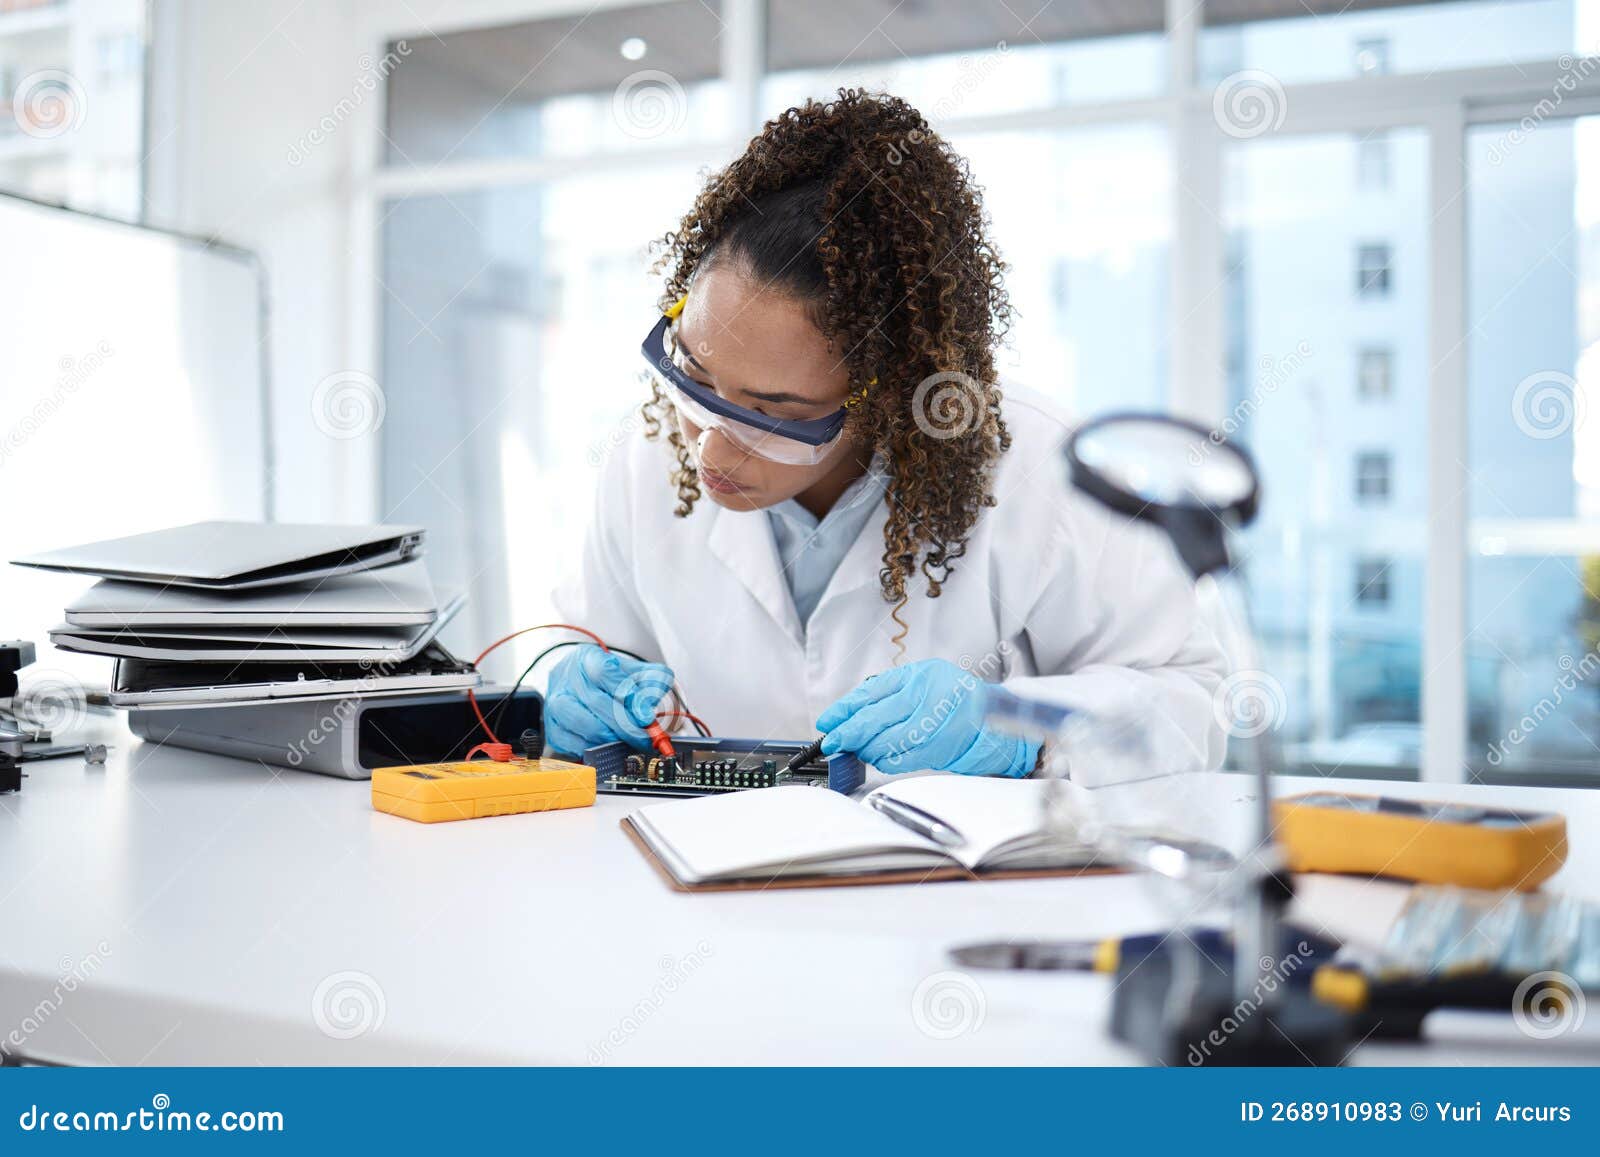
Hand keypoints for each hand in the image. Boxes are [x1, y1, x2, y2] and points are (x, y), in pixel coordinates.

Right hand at [544, 645, 673, 755]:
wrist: (582, 687)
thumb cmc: (609, 681)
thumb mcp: (634, 672)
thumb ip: (652, 680)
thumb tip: (651, 702)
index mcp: (587, 658)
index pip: (605, 671)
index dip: (628, 694)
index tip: (645, 715)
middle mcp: (567, 678)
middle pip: (595, 701)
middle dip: (625, 724)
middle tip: (644, 738)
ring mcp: (555, 703)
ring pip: (580, 722)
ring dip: (609, 738)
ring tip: (628, 743)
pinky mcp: (552, 728)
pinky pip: (570, 743)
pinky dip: (593, 749)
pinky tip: (609, 749)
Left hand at [816, 659, 1039, 777]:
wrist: (994, 718)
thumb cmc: (954, 698)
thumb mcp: (922, 682)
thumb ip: (890, 694)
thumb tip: (850, 716)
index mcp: (917, 676)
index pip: (870, 693)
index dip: (844, 710)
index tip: (827, 722)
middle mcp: (925, 696)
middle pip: (873, 718)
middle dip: (848, 733)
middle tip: (832, 742)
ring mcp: (933, 724)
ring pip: (885, 742)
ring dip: (866, 750)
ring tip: (858, 750)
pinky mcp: (939, 748)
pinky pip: (902, 759)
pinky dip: (885, 761)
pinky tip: (879, 757)